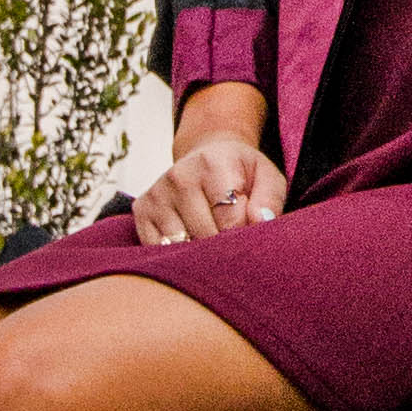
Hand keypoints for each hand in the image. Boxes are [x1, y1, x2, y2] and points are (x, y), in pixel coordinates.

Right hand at [132, 132, 287, 247]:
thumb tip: (259, 222)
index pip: (229, 221)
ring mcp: (157, 194)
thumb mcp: (267, 177)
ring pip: (180, 247)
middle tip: (232, 242)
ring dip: (199, 254)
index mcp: (213, 165)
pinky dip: (176, 255)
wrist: (207, 155)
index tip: (249, 235)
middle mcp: (179, 177)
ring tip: (212, 238)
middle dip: (223, 249)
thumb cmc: (241, 172)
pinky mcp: (142, 211)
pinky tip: (190, 240)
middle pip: (204, 237)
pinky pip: (158, 249)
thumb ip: (269, 199)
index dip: (243, 237)